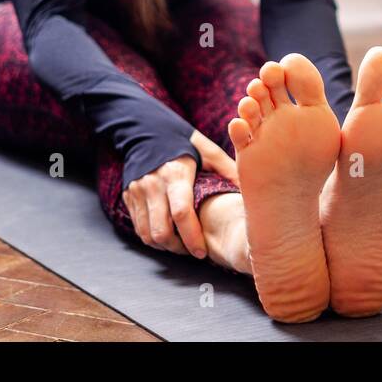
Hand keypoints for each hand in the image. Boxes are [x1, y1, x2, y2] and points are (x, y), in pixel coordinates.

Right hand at [122, 129, 239, 259]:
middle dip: (178, 248)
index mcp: (176, 174)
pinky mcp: (129, 197)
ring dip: (164, 246)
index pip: (181, 213)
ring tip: (182, 245)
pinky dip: (152, 238)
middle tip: (194, 251)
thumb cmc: (185, 143)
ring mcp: (138, 191)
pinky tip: (168, 235)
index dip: (192, 237)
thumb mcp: (208, 150)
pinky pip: (138, 228)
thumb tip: (252, 191)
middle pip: (160, 231)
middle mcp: (153, 184)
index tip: (202, 252)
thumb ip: (227, 170)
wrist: (147, 130)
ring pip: (147, 234)